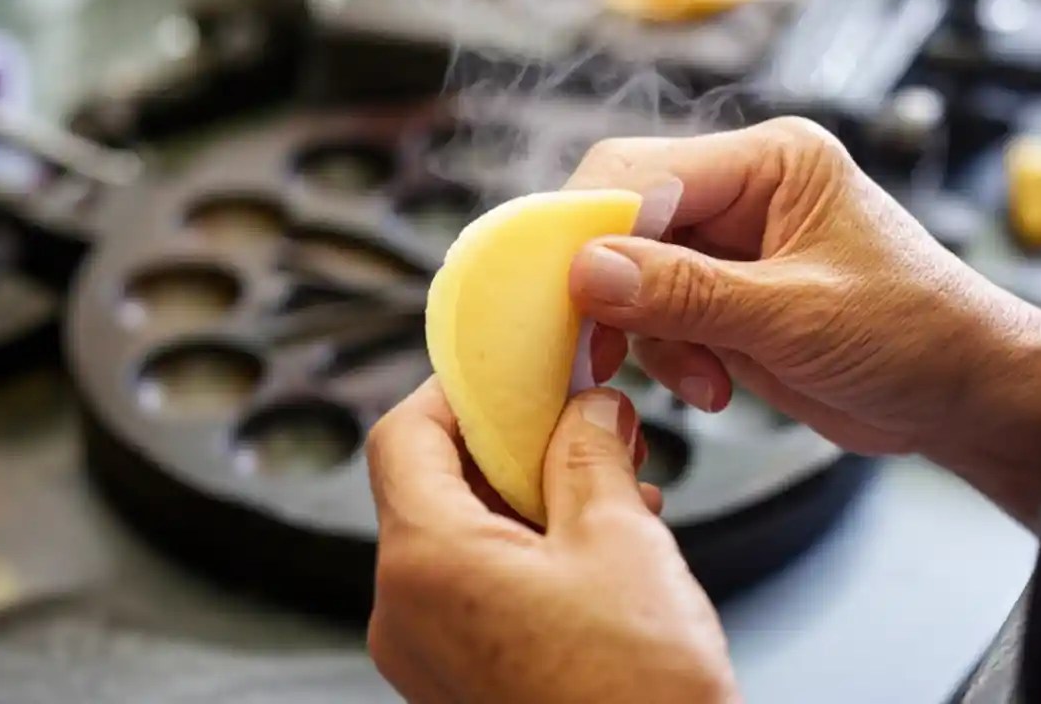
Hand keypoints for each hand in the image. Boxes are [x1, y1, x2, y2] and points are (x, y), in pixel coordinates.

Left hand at [366, 378, 739, 703]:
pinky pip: (474, 591)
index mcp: (426, 563)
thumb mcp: (622, 540)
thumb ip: (591, 454)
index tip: (506, 369)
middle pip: (431, 486)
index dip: (455, 389)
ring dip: (527, 500)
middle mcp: (404, 613)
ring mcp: (427, 657)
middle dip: (509, 446)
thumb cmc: (637, 694)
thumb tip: (587, 409)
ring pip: (460, 538)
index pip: (402, 435)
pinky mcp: (459, 683)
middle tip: (576, 424)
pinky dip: (524, 554)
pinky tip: (596, 550)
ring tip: (609, 489)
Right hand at [567, 117, 1040, 525]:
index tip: (561, 293)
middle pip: (625, 220)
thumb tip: (588, 271)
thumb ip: (689, 294)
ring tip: (701, 381)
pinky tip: (712, 387)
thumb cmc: (917, 335)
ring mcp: (731, 249)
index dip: (590, 229)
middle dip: (610, 290)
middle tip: (601, 348)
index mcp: (770, 163)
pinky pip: (659, 318)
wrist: (965, 396)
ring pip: (631, 276)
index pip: (641, 172)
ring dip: (648, 336)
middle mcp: (743, 193)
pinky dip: (669, 358)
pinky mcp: (726, 299)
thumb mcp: (797, 317)